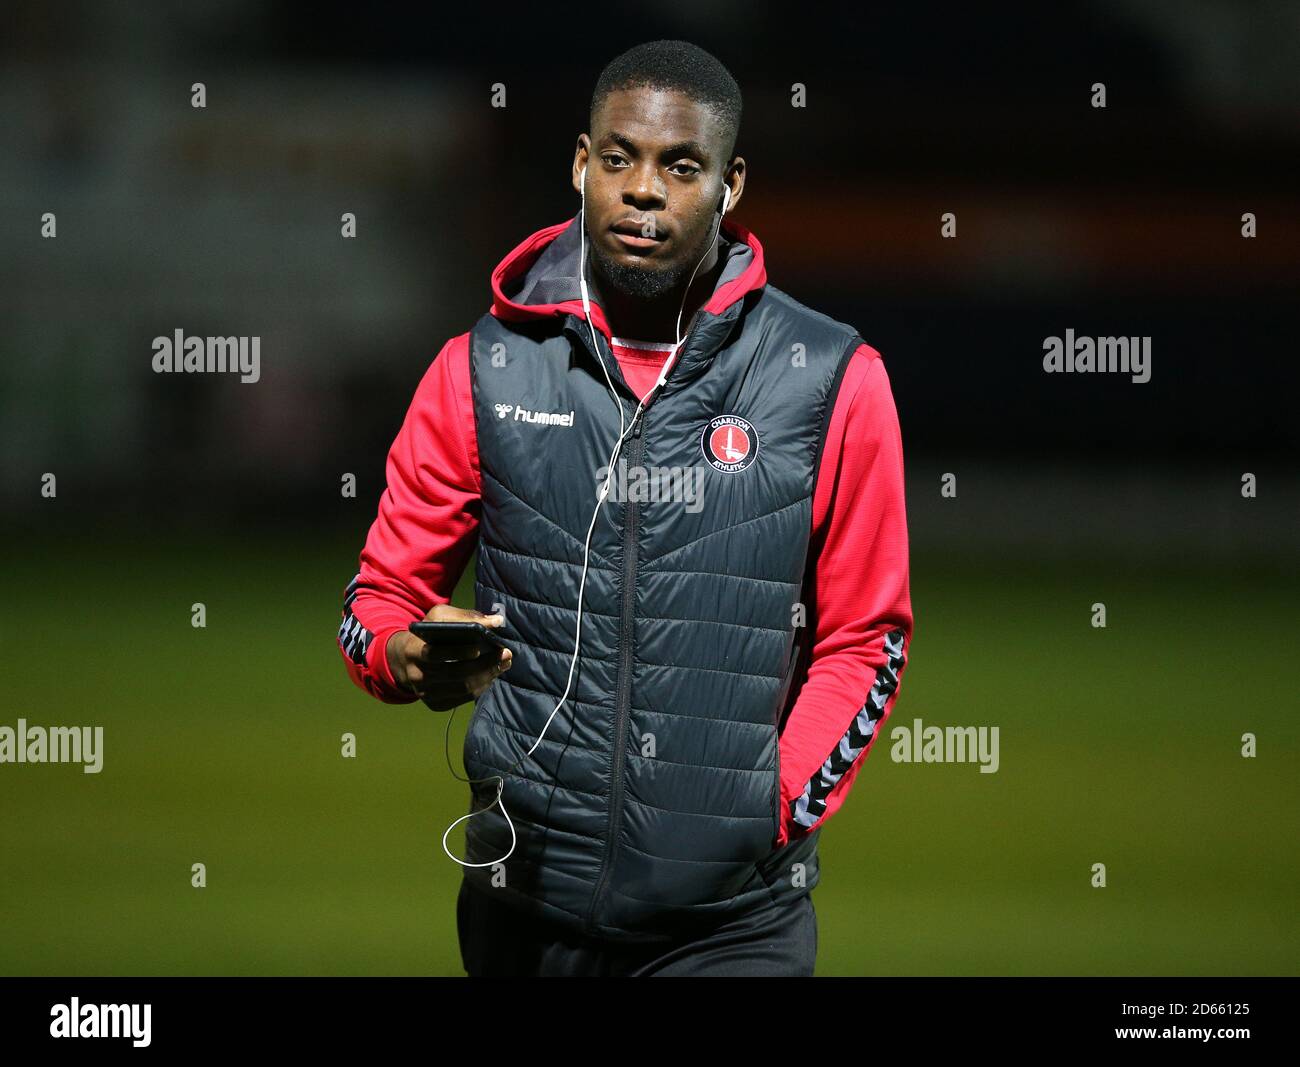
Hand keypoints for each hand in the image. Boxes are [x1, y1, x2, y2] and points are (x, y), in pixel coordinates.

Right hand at [386, 604, 512, 711]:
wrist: (406, 658)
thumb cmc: (429, 634)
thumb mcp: (439, 618)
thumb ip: (465, 617)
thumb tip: (496, 622)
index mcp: (413, 649)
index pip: (436, 653)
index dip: (458, 652)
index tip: (479, 648)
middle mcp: (416, 674)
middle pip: (455, 674)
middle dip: (484, 664)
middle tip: (505, 654)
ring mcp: (424, 693)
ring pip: (462, 688)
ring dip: (488, 676)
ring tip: (503, 664)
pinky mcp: (434, 704)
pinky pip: (463, 698)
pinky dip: (481, 687)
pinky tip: (491, 675)